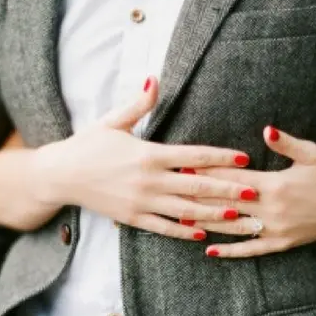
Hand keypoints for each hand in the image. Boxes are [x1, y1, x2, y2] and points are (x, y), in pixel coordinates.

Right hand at [34, 77, 255, 240]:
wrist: (60, 175)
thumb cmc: (88, 145)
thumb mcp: (112, 121)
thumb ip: (138, 104)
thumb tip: (155, 79)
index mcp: (149, 153)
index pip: (195, 156)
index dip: (223, 157)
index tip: (246, 158)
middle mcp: (149, 180)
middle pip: (198, 186)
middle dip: (229, 190)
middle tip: (255, 194)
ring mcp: (142, 202)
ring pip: (185, 212)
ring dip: (213, 215)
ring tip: (238, 218)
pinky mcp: (133, 218)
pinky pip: (163, 228)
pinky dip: (184, 232)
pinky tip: (202, 236)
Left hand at [187, 126, 315, 257]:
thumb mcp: (310, 154)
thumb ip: (286, 143)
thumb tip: (266, 129)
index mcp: (274, 184)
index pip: (233, 177)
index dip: (208, 172)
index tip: (186, 167)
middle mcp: (271, 208)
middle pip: (227, 202)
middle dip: (199, 196)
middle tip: (173, 192)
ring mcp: (274, 228)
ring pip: (233, 226)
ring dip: (206, 223)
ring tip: (181, 219)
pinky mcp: (279, 243)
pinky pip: (250, 249)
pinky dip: (229, 251)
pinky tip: (209, 250)